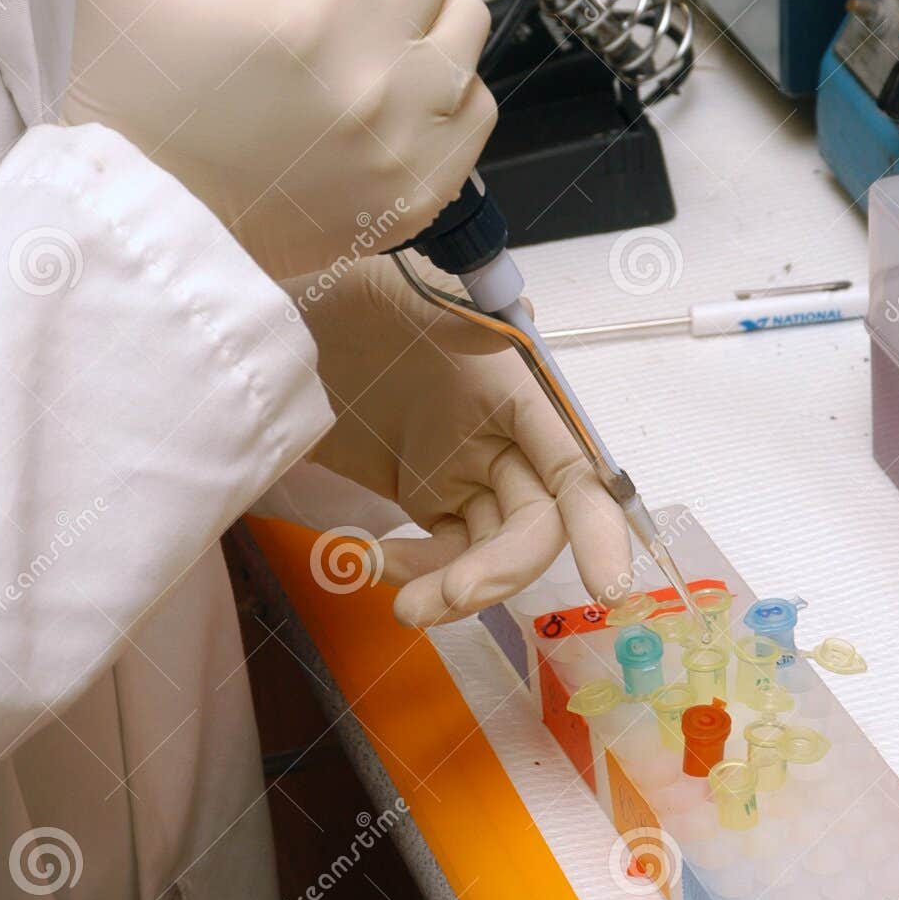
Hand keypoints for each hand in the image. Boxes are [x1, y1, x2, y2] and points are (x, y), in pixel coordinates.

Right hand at [64, 0, 495, 280]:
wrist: (148, 235)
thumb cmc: (131, 111)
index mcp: (306, 12)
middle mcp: (372, 76)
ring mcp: (407, 140)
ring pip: (468, 24)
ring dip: (425, 16)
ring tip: (365, 38)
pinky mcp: (422, 192)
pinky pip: (479, 106)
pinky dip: (445, 91)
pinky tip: (387, 94)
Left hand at [296, 255, 632, 627]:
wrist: (290, 334)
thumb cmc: (358, 301)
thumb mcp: (409, 293)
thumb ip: (464, 316)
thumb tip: (523, 317)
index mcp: (520, 390)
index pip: (577, 466)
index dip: (598, 525)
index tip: (608, 583)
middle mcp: (507, 437)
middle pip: (536, 525)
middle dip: (504, 569)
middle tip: (455, 595)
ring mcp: (468, 472)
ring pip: (491, 552)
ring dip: (458, 588)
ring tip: (407, 606)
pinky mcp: (427, 497)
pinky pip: (443, 553)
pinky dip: (416, 571)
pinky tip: (370, 560)